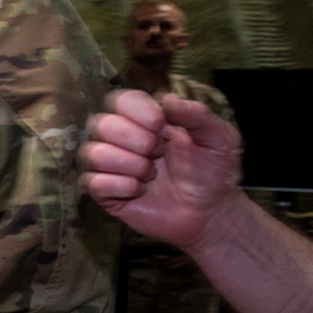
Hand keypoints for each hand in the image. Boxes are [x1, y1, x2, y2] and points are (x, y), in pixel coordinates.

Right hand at [85, 90, 246, 253]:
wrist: (208, 213)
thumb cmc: (212, 174)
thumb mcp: (219, 138)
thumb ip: (197, 115)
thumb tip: (167, 99)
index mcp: (146, 120)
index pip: (121, 100)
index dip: (139, 112)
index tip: (165, 127)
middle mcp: (122, 139)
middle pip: (102, 124)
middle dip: (137, 141)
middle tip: (159, 154)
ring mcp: (111, 166)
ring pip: (93, 153)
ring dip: (131, 165)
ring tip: (151, 175)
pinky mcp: (104, 192)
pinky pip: (94, 182)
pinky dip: (122, 187)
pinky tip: (140, 191)